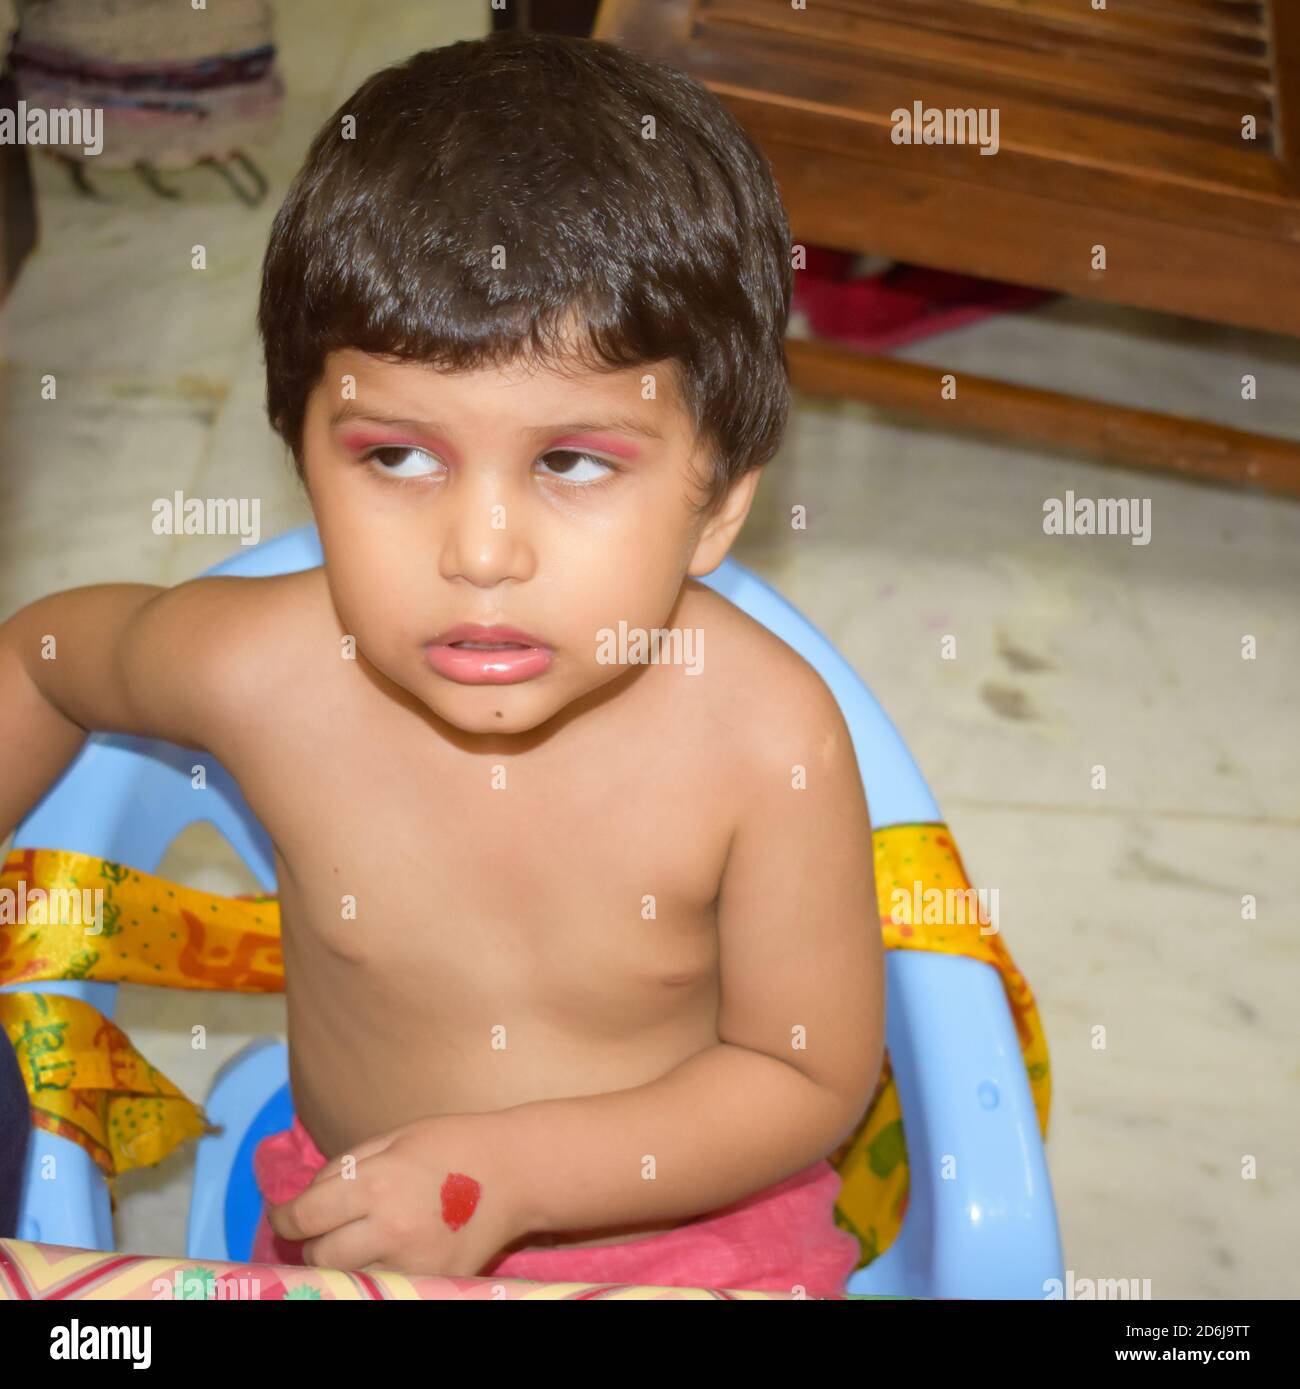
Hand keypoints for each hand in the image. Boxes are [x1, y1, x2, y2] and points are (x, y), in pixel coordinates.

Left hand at [266, 1111, 529, 1276]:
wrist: (517, 1171)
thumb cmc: (453, 1143)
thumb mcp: (396, 1136)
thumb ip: (346, 1165)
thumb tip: (307, 1197)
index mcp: (379, 1182)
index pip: (305, 1216)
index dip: (284, 1219)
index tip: (284, 1218)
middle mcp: (391, 1226)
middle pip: (321, 1255)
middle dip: (314, 1242)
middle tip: (326, 1228)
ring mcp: (414, 1262)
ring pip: (347, 1279)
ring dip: (343, 1262)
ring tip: (357, 1241)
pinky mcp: (435, 1282)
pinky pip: (385, 1287)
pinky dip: (376, 1273)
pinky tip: (385, 1255)